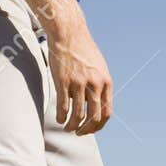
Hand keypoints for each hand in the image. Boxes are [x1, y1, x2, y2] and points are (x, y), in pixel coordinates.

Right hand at [46, 16, 112, 134]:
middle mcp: (95, 85)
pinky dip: (61, 117)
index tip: (90, 130)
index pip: (106, 113)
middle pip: (94, 118)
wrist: (69, 33)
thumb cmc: (82, 50)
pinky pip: (63, 107)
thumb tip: (97, 103)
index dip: (98, 126)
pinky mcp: (64, 82)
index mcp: (106, 82)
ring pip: (78, 115)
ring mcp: (79, 84)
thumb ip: (99, 84)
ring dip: (72, 126)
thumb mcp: (98, 67)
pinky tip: (59, 118)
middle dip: (86, 130)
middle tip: (78, 132)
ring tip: (67, 128)